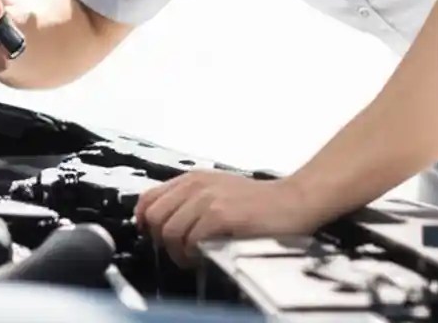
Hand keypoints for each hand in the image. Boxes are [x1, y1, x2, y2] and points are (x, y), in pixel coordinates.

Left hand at [135, 169, 321, 267]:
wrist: (294, 201)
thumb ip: (190, 200)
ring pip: (169, 231)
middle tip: (179, 251)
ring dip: (178, 252)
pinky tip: (207, 256)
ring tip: (194, 257)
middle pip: (154, 217)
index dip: (144, 221)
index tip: (150, 235)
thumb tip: (160, 222)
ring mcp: (208, 200)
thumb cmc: (259, 201)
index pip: (148, 198)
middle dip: (161, 240)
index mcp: (192, 179)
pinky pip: (191, 239)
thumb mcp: (217, 190)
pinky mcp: (221, 215)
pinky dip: (195, 254)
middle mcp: (196, 186)